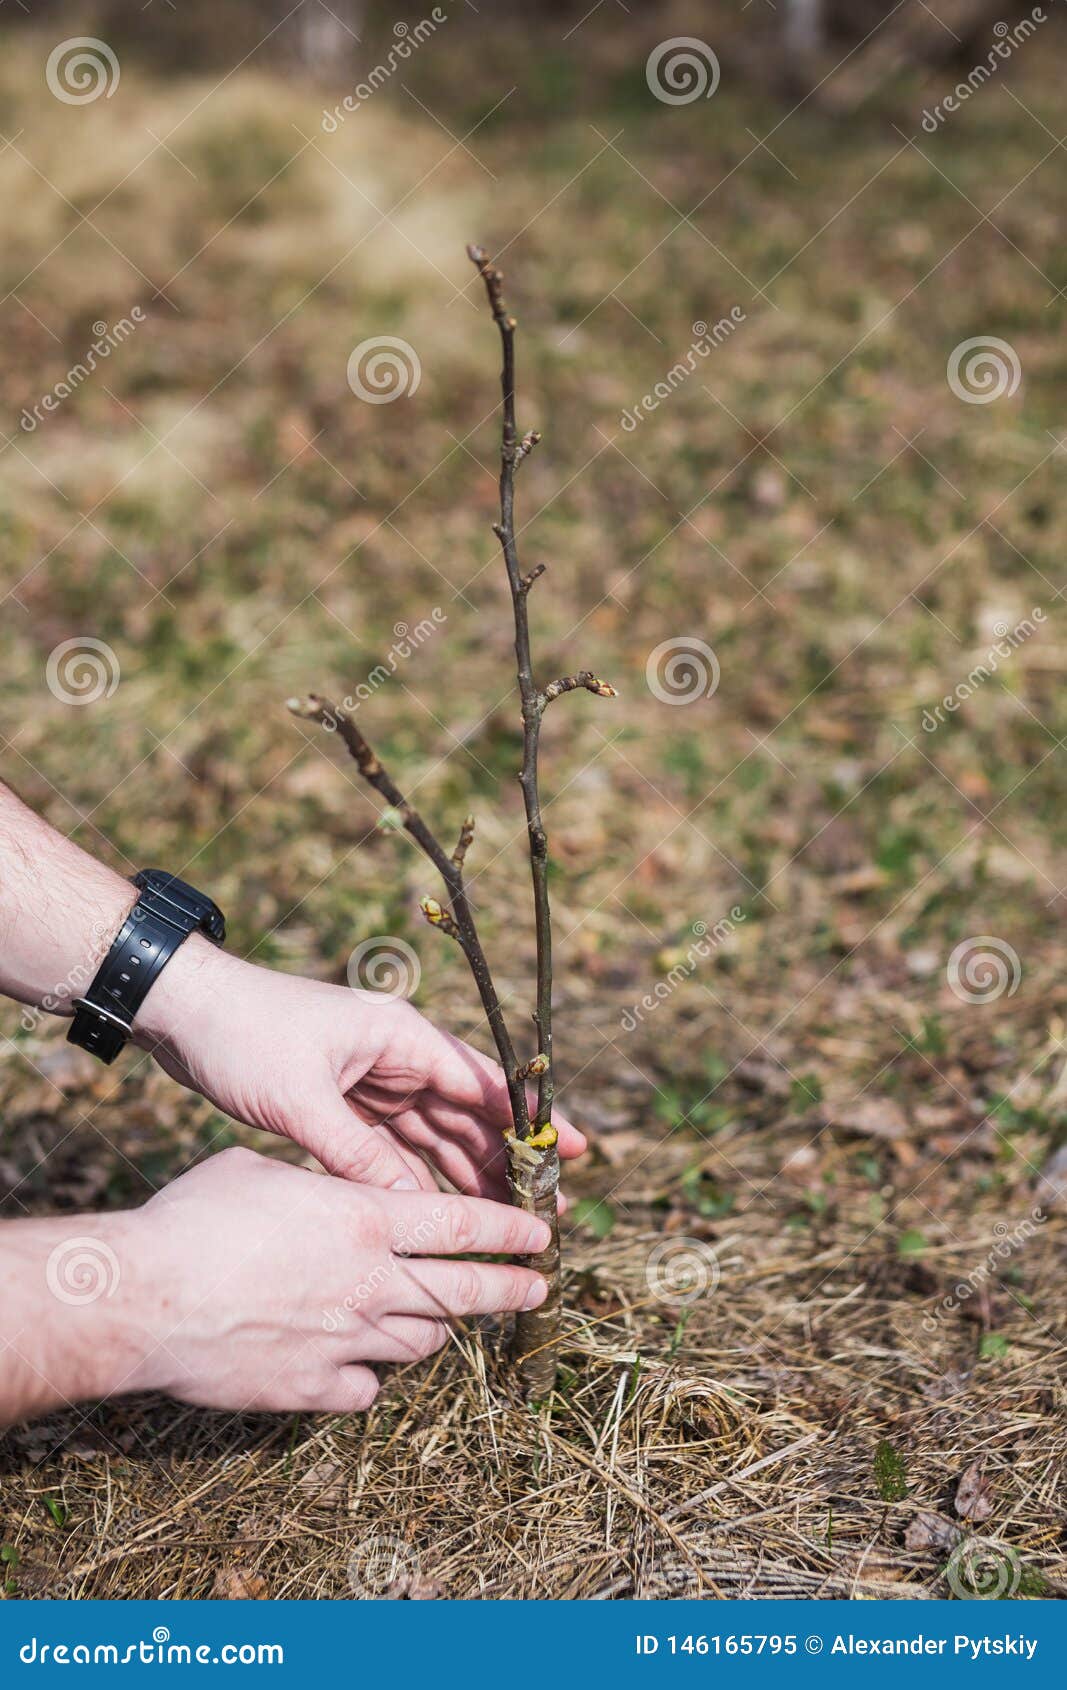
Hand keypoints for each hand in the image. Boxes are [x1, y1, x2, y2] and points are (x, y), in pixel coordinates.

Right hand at [115, 1148, 550, 1412]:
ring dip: (437, 1329)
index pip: (464, 1224)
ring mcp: (345, 1341)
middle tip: (539, 1287)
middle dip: (511, 1288)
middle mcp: (368, 1282)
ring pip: (421, 1342)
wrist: (142, 1298)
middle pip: (464, 1291)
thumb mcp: (262, 1169)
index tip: (542, 1233)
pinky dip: (371, 1374)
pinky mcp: (313, 1388)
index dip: (511, 1229)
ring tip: (443, 1321)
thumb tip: (325, 1186)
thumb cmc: (192, 1219)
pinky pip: (366, 1387)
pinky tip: (360, 1363)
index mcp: (363, 1220)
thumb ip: (313, 1182)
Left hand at [136, 938, 585, 1194]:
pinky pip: (395, 1144)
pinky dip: (418, 1174)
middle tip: (551, 1203)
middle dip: (509, 1156)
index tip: (576, 1150)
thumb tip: (412, 1210)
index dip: (533, 1119)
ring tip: (510, 1215)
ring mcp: (371, 1078)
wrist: (182, 1012)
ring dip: (470, 1170)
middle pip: (468, 1112)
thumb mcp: (300, 1101)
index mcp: (401, 1036)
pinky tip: (444, 1210)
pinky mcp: (343, 1100)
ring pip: (435, 1132)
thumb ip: (357, 1156)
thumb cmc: (243, 1036)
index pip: (483, 1081)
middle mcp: (396, 1055)